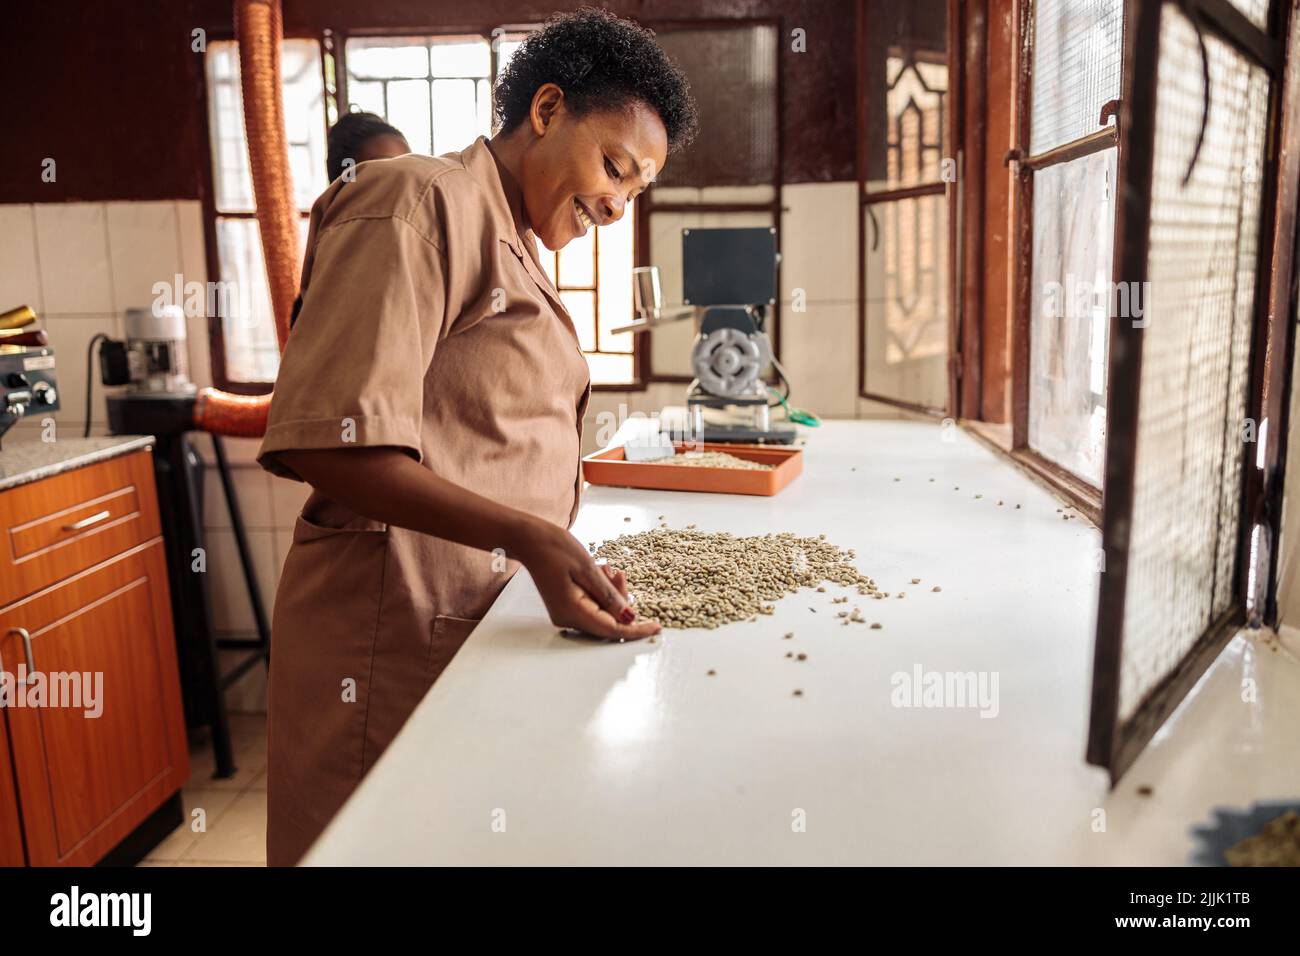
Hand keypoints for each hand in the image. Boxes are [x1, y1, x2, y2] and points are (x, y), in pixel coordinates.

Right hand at [515, 520, 660, 640]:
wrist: (530, 540)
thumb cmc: (556, 549)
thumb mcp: (588, 569)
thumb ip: (610, 596)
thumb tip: (630, 617)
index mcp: (573, 612)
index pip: (612, 629)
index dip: (637, 629)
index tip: (658, 627)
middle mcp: (568, 619)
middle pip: (608, 622)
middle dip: (621, 602)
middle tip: (618, 575)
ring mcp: (566, 614)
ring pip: (602, 614)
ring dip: (611, 594)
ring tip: (606, 570)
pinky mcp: (567, 607)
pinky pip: (593, 607)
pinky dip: (601, 593)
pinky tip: (599, 574)